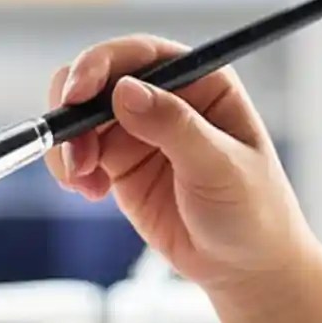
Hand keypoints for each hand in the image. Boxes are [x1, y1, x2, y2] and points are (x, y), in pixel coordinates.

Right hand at [46, 34, 316, 289]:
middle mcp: (164, 99)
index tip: (76, 94)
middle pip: (98, 80)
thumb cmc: (252, 212)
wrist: (245, 267)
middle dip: (73, 109)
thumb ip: (173, 127)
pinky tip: (89, 191)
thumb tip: (124, 91)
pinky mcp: (120, 165)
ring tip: (81, 180)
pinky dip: (71, 168)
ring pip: (80, 117)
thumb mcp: (219, 167)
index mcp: (200, 82)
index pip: (140, 55)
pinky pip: (79, 152)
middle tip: (72, 148)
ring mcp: (138, 132)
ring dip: (68, 144)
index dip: (99, 65)